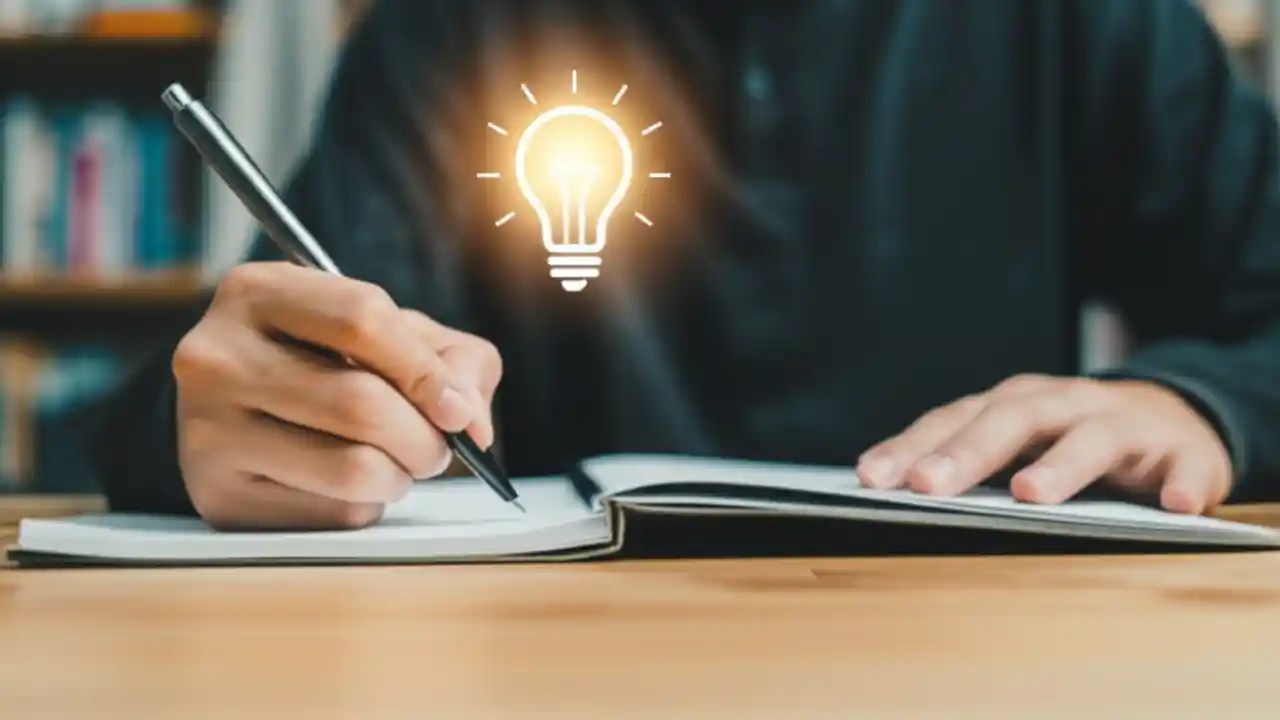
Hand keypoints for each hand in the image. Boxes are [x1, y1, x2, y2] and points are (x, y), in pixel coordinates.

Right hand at [172, 262, 502, 529]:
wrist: (236, 412)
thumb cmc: (329, 361)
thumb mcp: (390, 333)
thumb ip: (450, 357)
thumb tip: (470, 417)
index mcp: (258, 291)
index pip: (361, 318)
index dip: (426, 370)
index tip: (460, 410)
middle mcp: (216, 355)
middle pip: (361, 402)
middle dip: (425, 437)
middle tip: (438, 449)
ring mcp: (207, 428)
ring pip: (351, 468)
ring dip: (401, 476)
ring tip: (399, 464)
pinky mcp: (218, 494)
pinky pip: (331, 512)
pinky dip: (365, 504)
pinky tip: (350, 484)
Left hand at [856, 374, 1232, 513]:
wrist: (1173, 422)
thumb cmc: (1071, 439)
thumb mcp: (1018, 443)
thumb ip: (966, 464)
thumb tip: (884, 490)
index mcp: (1014, 404)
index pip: (954, 420)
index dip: (912, 447)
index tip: (871, 478)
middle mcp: (1064, 404)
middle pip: (1012, 420)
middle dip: (967, 452)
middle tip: (929, 486)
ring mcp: (1125, 425)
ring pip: (1091, 439)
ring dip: (1062, 466)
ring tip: (1031, 495)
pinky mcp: (1183, 452)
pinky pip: (1184, 468)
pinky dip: (1179, 485)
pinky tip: (1173, 507)